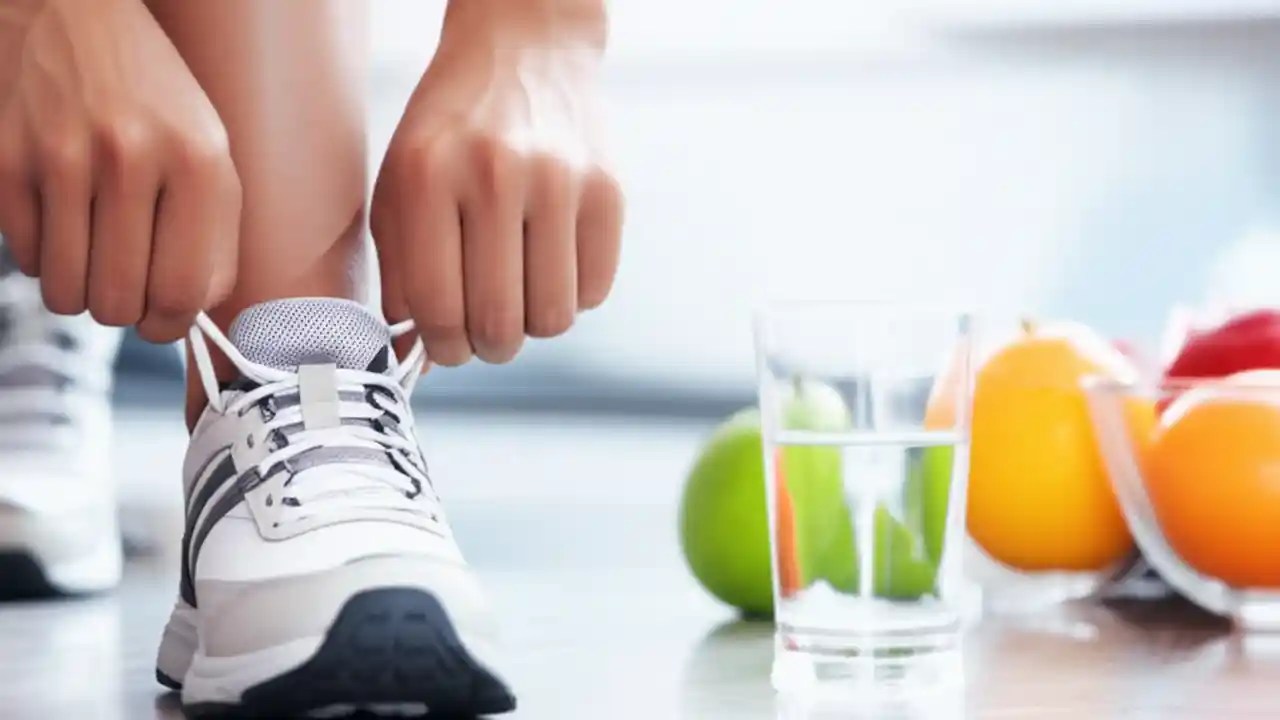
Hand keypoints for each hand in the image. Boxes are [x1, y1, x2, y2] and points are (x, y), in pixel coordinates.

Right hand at [0, 0, 239, 340]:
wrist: (76, 21)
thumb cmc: (154, 101)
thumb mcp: (210, 156)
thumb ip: (212, 236)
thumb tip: (191, 315)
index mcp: (196, 162)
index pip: (186, 290)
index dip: (172, 323)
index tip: (163, 319)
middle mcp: (130, 159)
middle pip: (121, 302)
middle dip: (124, 310)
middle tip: (126, 285)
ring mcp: (62, 159)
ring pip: (67, 292)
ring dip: (81, 290)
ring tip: (95, 256)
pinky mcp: (8, 162)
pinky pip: (26, 260)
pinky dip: (44, 256)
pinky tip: (62, 218)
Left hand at [371, 0, 622, 365]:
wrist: (524, 51)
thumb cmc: (450, 133)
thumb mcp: (401, 188)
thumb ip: (401, 275)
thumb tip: (418, 361)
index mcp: (427, 175)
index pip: (436, 307)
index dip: (441, 348)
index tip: (446, 347)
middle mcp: (496, 175)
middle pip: (498, 323)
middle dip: (487, 346)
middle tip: (484, 330)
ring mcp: (560, 181)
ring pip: (551, 318)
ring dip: (532, 322)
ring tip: (519, 289)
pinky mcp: (609, 191)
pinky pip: (594, 292)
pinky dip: (571, 294)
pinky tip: (551, 260)